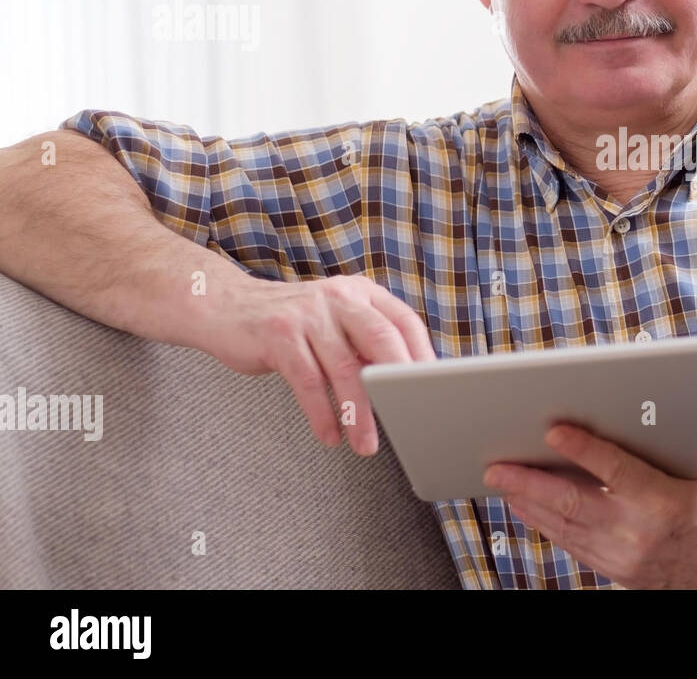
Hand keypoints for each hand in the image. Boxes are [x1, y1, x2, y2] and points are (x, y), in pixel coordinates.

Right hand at [210, 273, 434, 454]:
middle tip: (409, 415)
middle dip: (399, 383)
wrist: (226, 306)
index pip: (403, 322)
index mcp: (360, 293)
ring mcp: (308, 315)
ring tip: (365, 443)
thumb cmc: (290, 323)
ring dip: (358, 412)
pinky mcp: (278, 335)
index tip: (431, 389)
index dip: (421, 356)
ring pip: (344, 368)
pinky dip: (321, 414)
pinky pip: (308, 382)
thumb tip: (404, 384)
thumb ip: (365, 343)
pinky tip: (329, 434)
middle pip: (381, 339)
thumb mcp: (335, 321)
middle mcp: (338, 298)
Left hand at [483, 423, 696, 587]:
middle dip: (528, 482)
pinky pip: (571, 544)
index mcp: (665, 501)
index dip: (582, 447)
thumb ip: (643, 458)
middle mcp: (639, 533)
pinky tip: (529, 506)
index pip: (615, 469)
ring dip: (528, 502)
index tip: (553, 428)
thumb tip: (596, 430)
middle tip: (497, 465)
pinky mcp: (617, 572)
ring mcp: (625, 558)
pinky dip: (545, 522)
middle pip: (573, 503)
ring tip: (503, 481)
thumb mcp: (687, 475)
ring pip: (564, 527)